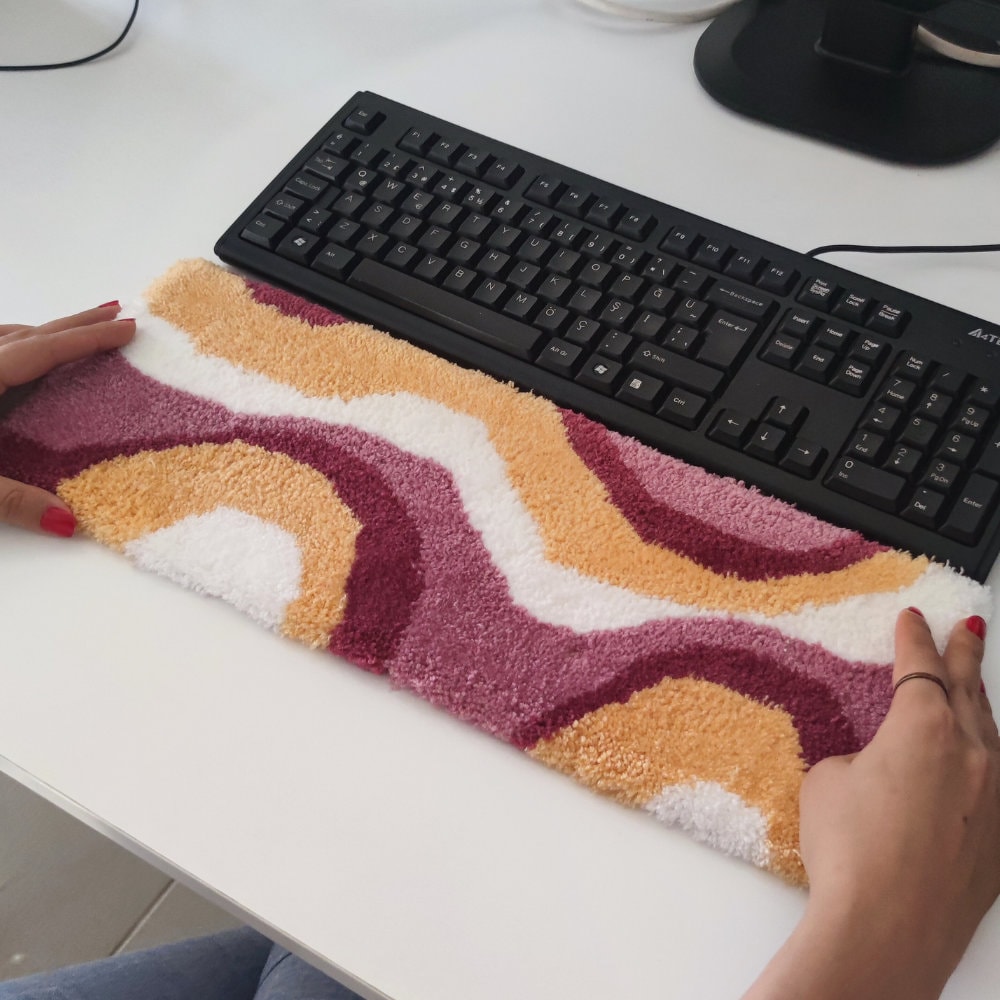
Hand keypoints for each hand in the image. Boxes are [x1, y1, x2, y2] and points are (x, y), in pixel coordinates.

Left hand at [0, 302, 134, 535]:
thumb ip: (15, 501)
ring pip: (9, 336)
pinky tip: (23, 352)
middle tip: (119, 315)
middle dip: (78, 324)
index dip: (89, 338)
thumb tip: (69, 521)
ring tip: (79, 332)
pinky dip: (18, 343)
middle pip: (33, 334)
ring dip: (48, 332)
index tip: (128, 327)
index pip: (46, 350)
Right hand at [744, 608, 999, 999]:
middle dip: (966, 656)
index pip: (921, 666)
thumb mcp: (827, 782)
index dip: (915, 638)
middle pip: (970, 691)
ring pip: (991, 737)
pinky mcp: (997, 847)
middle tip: (968, 630)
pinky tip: (976, 768)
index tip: (915, 619)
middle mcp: (969, 756)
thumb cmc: (850, 851)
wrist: (886, 930)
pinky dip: (985, 764)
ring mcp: (993, 803)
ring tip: (975, 689)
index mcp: (923, 728)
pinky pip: (996, 788)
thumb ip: (857, 761)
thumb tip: (873, 769)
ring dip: (980, 706)